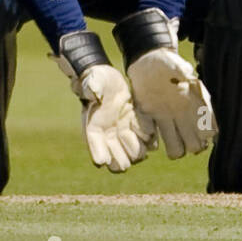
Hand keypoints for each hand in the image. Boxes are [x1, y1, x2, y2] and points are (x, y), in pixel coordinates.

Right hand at [51, 32, 149, 171]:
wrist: (111, 79)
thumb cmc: (98, 79)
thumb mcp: (94, 81)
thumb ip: (92, 88)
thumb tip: (93, 94)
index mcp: (93, 128)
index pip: (95, 148)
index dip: (100, 155)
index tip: (103, 160)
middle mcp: (108, 136)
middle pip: (115, 160)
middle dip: (123, 158)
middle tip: (129, 146)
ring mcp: (122, 134)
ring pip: (132, 155)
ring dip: (138, 150)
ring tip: (142, 138)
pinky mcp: (136, 129)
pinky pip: (145, 142)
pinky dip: (149, 139)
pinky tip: (150, 132)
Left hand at [127, 48, 216, 158]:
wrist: (145, 61)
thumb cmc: (164, 61)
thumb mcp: (173, 63)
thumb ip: (182, 71)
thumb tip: (191, 77)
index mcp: (195, 103)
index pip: (209, 127)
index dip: (209, 133)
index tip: (205, 133)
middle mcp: (184, 114)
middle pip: (195, 144)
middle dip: (194, 146)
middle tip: (188, 143)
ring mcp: (168, 118)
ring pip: (177, 146)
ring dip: (176, 148)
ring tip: (171, 146)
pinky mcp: (152, 119)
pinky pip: (155, 138)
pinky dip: (153, 140)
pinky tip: (152, 134)